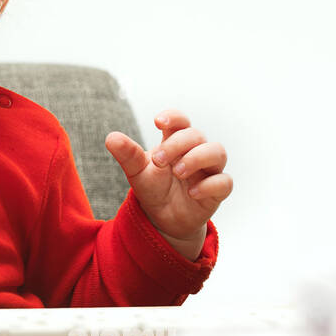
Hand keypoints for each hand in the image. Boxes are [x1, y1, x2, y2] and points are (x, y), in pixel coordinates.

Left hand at [104, 109, 232, 251]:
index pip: (181, 121)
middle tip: (158, 160)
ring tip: (178, 172)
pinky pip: (224, 182)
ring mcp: (209, 170)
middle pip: (197, 135)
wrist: (163, 219)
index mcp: (175, 142)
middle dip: (177, 144)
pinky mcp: (217, 190)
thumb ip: (128, 155)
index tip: (158, 122)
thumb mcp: (137, 172)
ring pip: (218, 152)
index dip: (174, 117)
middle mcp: (195, 151)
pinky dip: (209, 185)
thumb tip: (111, 138)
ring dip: (197, 158)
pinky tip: (191, 193)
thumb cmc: (153, 188)